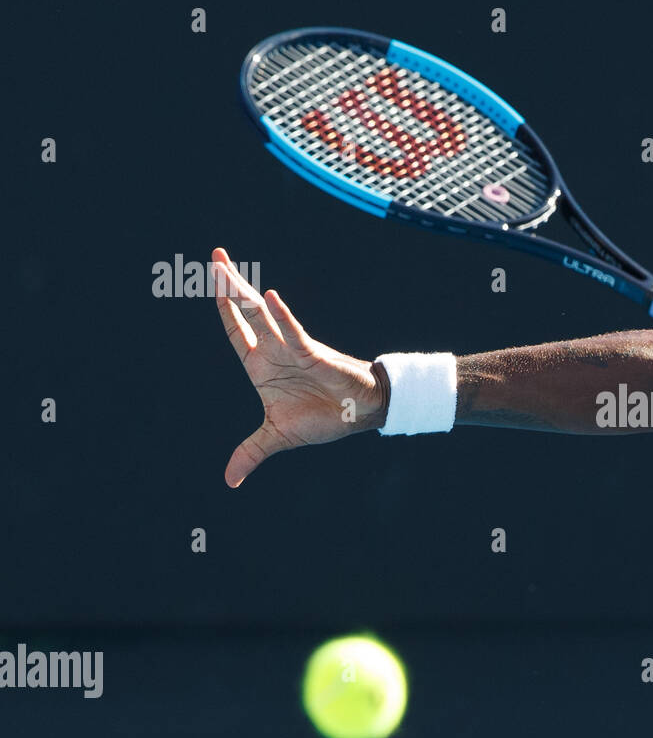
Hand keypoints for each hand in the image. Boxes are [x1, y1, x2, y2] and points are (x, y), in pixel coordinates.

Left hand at [211, 247, 383, 487]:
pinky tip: (269, 297)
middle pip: (245, 313)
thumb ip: (250, 452)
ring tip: (225, 269)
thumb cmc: (323, 417)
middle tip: (214, 257)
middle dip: (229, 286)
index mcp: (260, 366)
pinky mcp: (313, 355)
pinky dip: (282, 317)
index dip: (222, 308)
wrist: (359, 415)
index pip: (235, 331)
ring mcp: (291, 349)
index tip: (209, 281)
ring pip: (263, 316)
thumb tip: (229, 480)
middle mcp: (273, 351)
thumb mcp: (277, 437)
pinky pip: (293, 333)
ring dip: (244, 294)